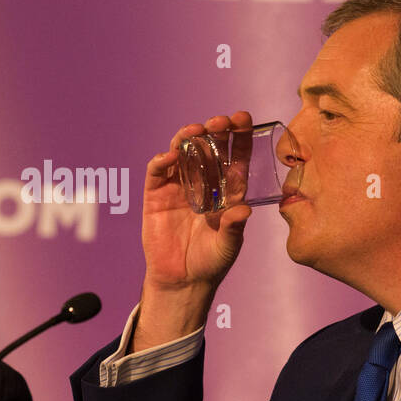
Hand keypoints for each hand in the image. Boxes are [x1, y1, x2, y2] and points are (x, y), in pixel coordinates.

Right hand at [134, 111, 253, 349]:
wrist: (182, 281)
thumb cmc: (212, 262)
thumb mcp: (229, 245)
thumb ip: (234, 228)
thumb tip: (243, 210)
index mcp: (227, 189)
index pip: (236, 155)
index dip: (240, 135)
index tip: (243, 119)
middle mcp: (204, 182)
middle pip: (209, 147)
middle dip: (215, 130)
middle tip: (219, 122)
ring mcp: (179, 186)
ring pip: (183, 152)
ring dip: (188, 138)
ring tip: (195, 131)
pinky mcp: (156, 195)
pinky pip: (157, 172)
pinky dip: (162, 161)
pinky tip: (170, 156)